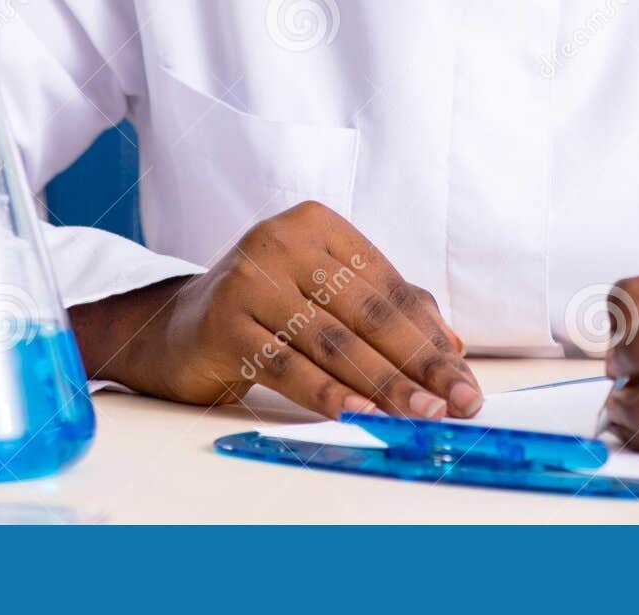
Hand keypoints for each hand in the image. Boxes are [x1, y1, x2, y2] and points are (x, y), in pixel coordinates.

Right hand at [70, 200, 482, 420]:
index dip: (428, 335)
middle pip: (365, 311)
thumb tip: (450, 346)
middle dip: (417, 363)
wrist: (176, 329)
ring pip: (332, 340)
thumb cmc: (266, 310)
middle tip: (454, 402)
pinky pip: (287, 365)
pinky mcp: (224, 322)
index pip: (386, 285)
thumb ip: (387, 310)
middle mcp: (282, 240)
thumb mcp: (325, 296)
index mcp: (317, 224)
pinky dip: (327, 392)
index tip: (462, 377)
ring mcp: (248, 279)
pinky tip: (359, 414)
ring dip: (383, 383)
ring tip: (418, 415)